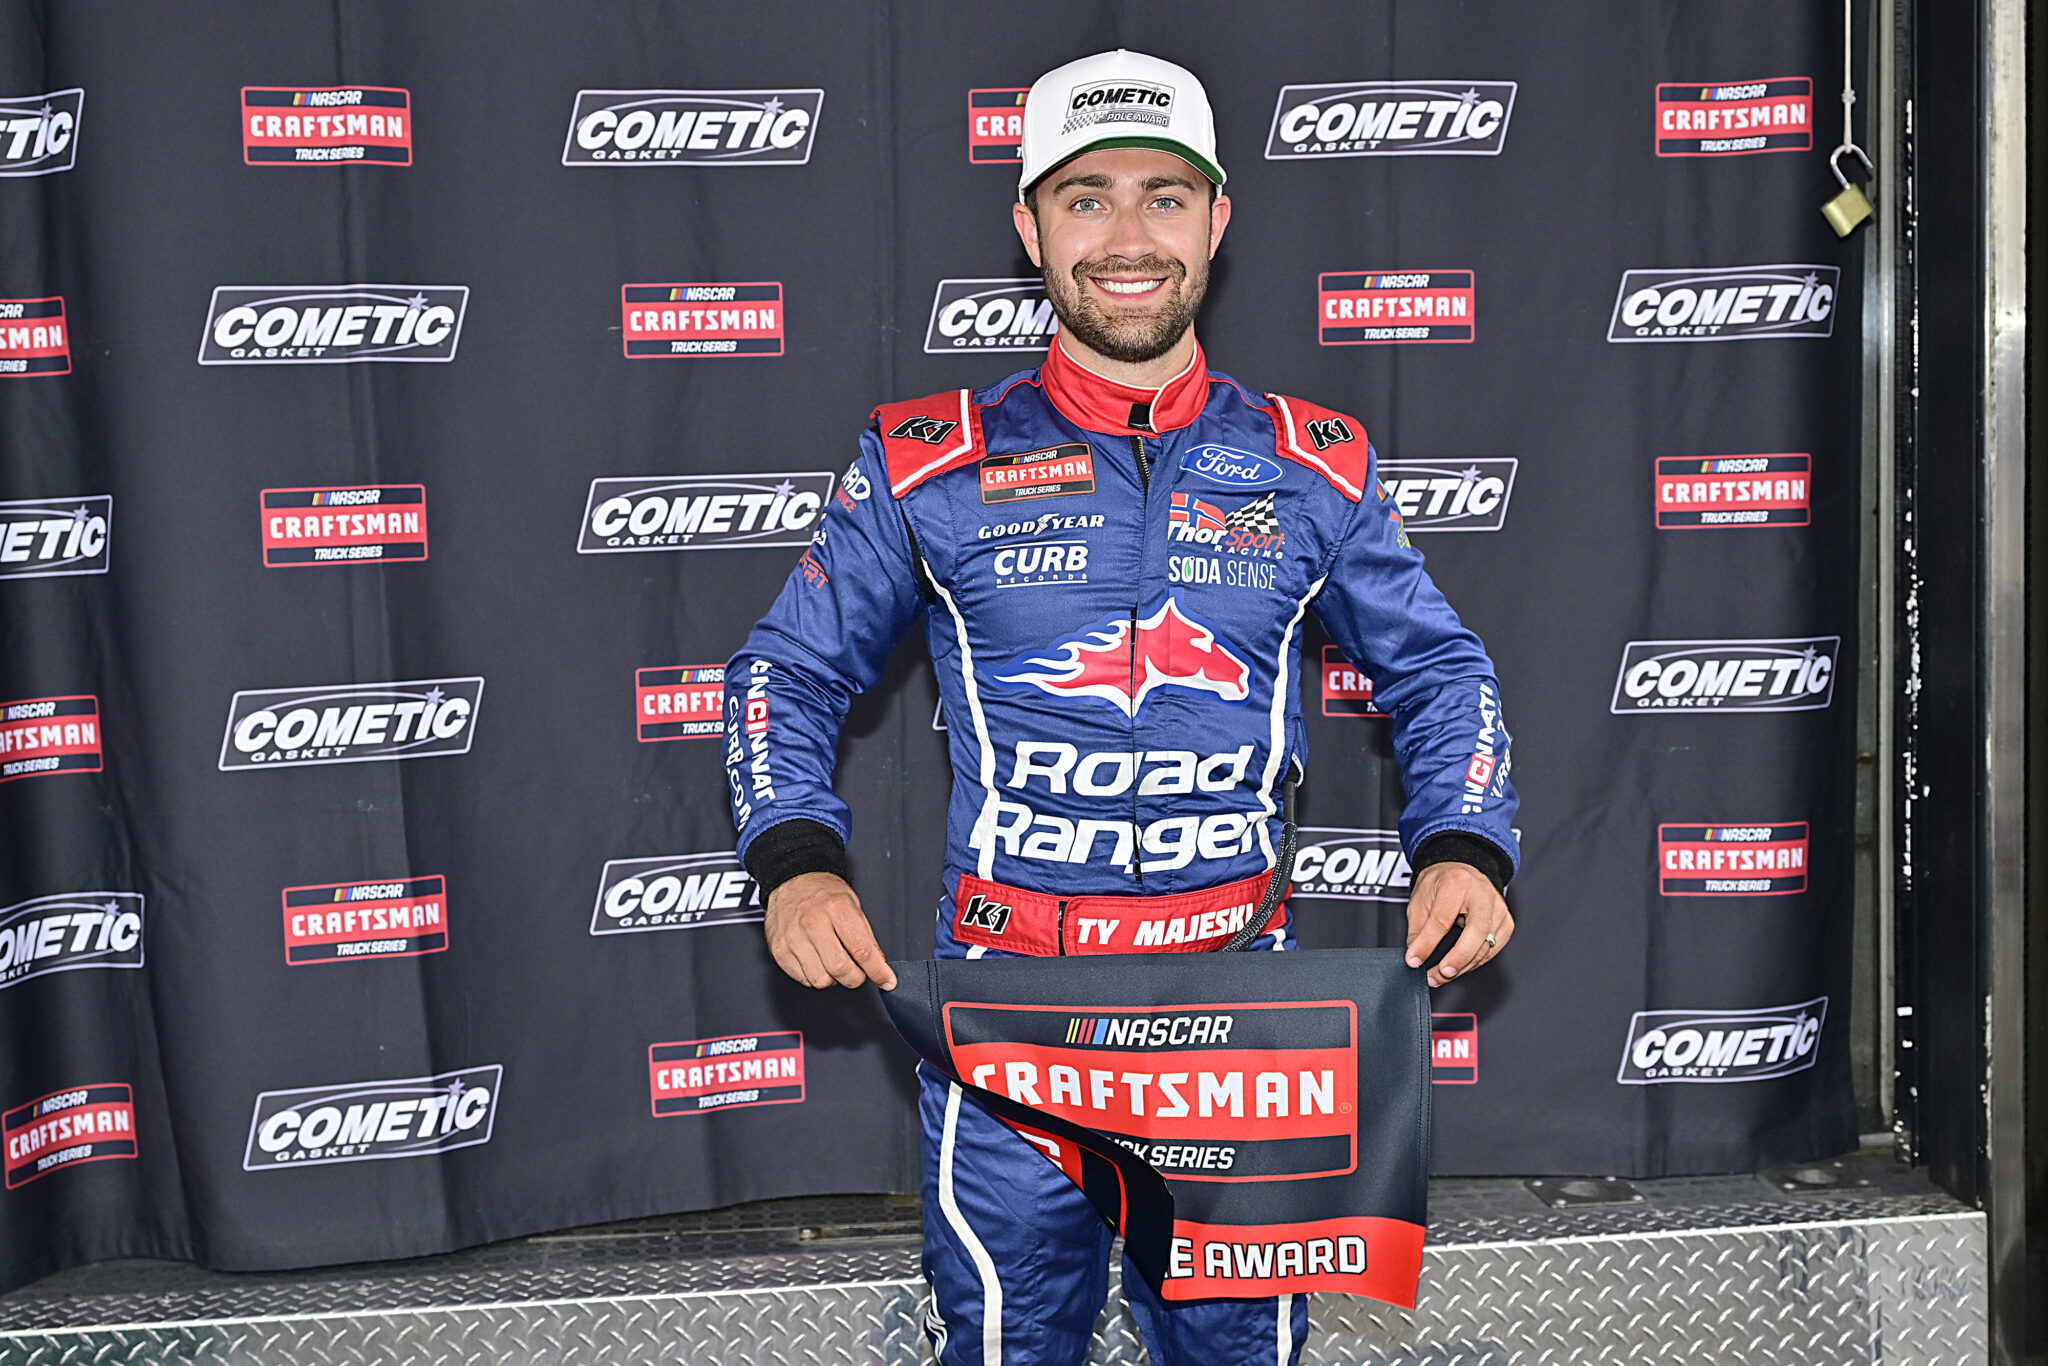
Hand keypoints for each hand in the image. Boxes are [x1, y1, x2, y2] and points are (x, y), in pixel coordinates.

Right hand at [764, 872, 896, 990]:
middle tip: (857, 972)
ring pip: (821, 980)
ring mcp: (793, 937)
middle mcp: (813, 922)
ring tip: (832, 961)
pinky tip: (817, 960)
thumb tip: (878, 966)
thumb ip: (866, 938)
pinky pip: (803, 979)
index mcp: (836, 908)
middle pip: (840, 969)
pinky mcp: (780, 950)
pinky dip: (814, 976)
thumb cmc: (823, 892)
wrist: (792, 881)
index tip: (886, 981)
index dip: (877, 971)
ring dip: (833, 979)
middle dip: (855, 978)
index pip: (862, 950)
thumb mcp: (853, 906)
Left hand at [1404, 862, 1511, 988]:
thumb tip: (1415, 956)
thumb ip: (1417, 929)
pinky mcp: (1506, 922)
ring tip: (1442, 975)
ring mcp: (1498, 908)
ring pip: (1486, 945)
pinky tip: (1460, 965)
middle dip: (1458, 958)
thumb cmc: (1442, 883)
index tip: (1414, 960)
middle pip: (1476, 932)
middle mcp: (1482, 894)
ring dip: (1464, 965)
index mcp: (1456, 882)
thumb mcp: (1420, 899)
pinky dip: (1476, 961)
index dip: (1427, 944)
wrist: (1462, 870)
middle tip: (1440, 973)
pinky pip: (1493, 948)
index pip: (1442, 919)